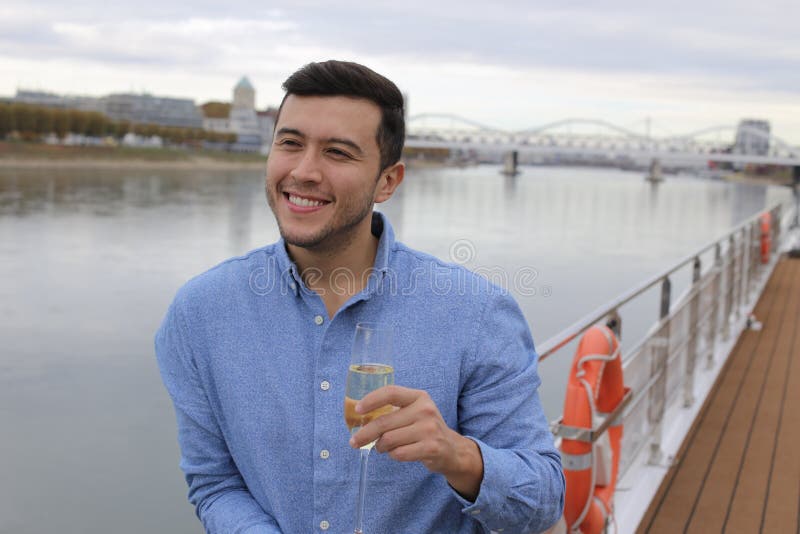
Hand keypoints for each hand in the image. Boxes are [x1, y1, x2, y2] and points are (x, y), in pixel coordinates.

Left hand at [349, 385, 483, 499]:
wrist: (451, 449)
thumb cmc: (425, 429)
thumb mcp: (415, 411)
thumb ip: (394, 410)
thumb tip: (361, 418)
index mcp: (418, 397)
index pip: (390, 393)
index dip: (371, 400)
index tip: (357, 409)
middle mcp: (425, 410)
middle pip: (384, 422)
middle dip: (365, 434)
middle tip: (354, 442)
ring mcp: (429, 429)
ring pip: (389, 440)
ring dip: (380, 446)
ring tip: (383, 447)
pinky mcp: (431, 448)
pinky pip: (399, 453)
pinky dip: (392, 455)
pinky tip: (397, 453)